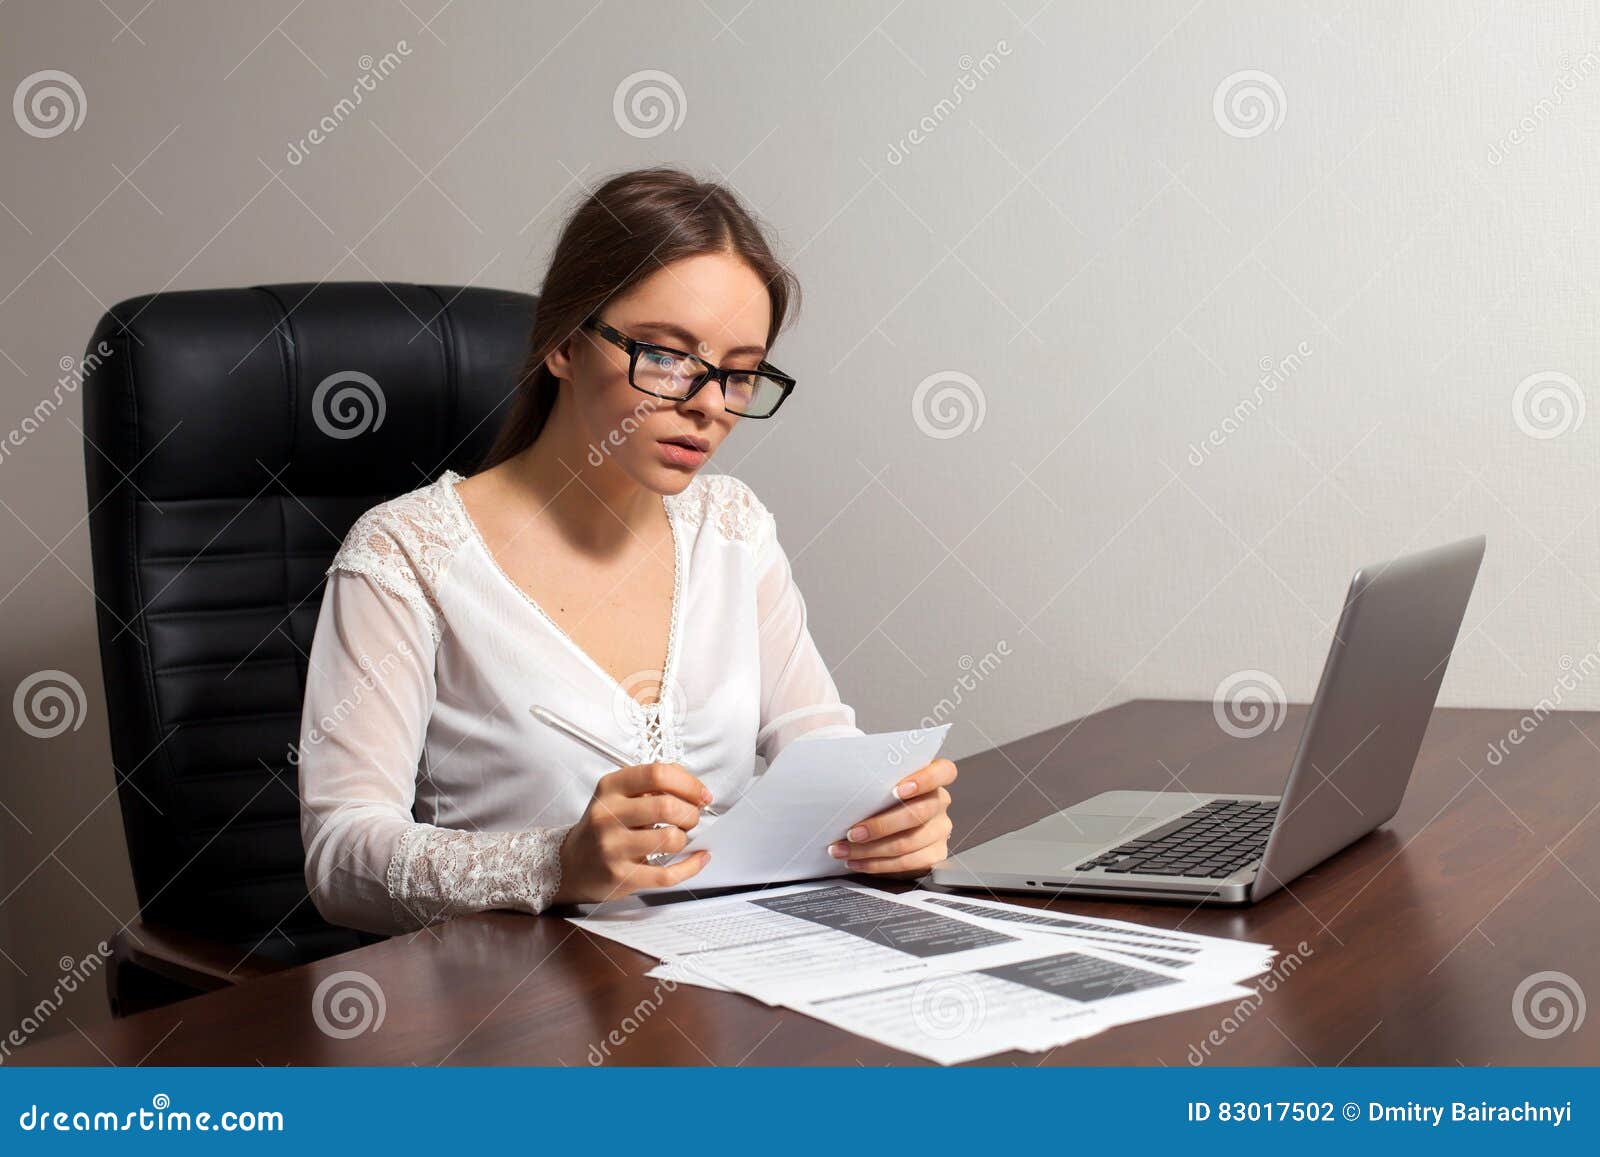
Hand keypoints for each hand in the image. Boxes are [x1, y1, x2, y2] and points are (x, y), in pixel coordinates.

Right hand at [553, 762, 711, 902]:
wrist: (570, 865)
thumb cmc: (604, 827)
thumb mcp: (619, 795)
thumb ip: (653, 784)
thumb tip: (693, 788)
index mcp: (610, 788)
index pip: (657, 774)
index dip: (688, 783)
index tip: (701, 794)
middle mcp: (608, 815)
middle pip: (666, 806)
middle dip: (690, 813)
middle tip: (691, 818)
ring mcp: (612, 847)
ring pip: (669, 839)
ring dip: (685, 839)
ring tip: (679, 837)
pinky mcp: (620, 876)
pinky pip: (666, 874)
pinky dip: (690, 866)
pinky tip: (696, 858)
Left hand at [829, 758, 956, 877]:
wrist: (890, 826)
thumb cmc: (882, 798)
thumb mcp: (883, 784)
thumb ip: (878, 783)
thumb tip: (848, 786)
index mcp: (933, 778)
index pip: (943, 772)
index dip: (924, 780)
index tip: (898, 790)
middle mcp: (940, 803)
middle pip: (918, 814)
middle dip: (880, 826)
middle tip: (852, 833)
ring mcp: (940, 829)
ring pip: (907, 843)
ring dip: (870, 850)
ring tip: (844, 850)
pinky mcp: (935, 854)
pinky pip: (906, 863)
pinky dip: (877, 864)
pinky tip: (858, 861)